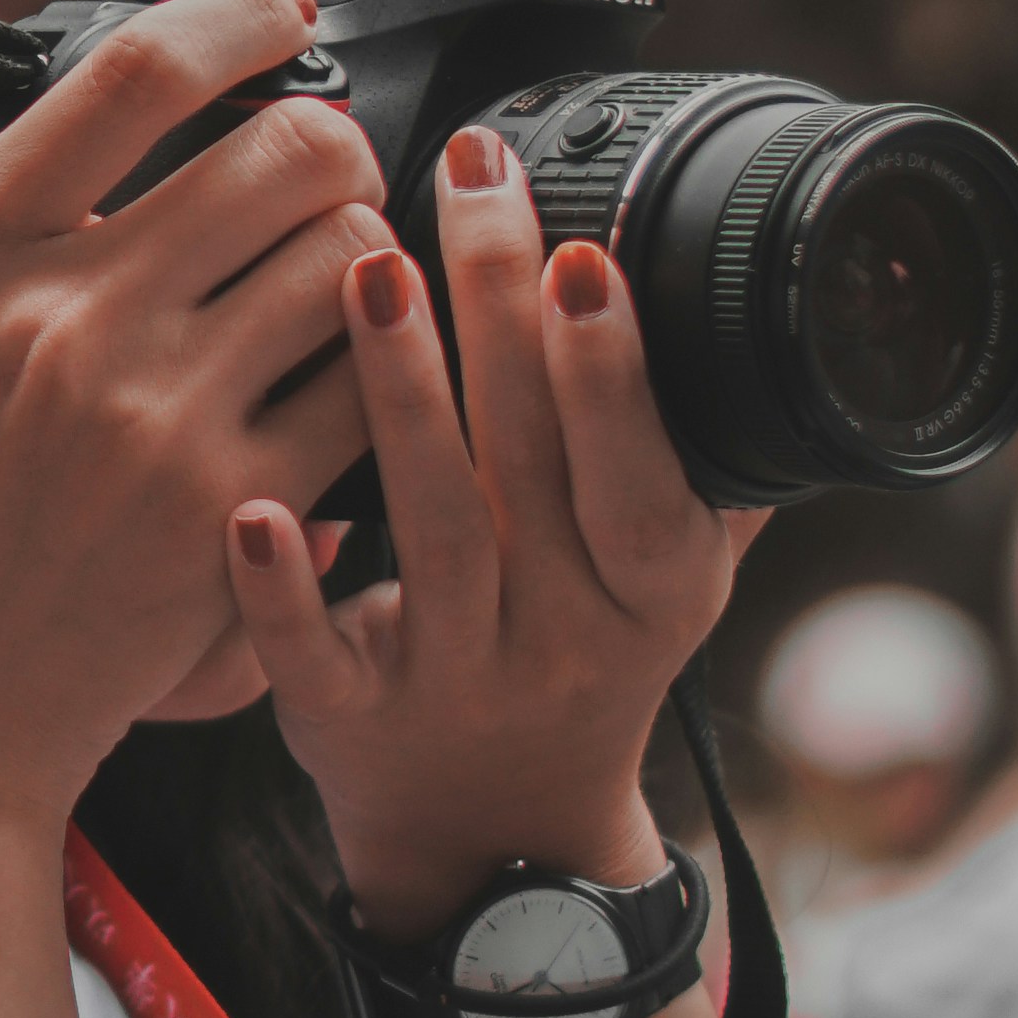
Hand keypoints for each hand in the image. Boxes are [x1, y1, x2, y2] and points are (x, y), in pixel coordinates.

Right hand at [0, 0, 384, 852]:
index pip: (132, 76)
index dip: (234, 20)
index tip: (278, 16)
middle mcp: (60, 321)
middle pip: (283, 149)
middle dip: (333, 141)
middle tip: (325, 170)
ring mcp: (155, 418)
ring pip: (348, 259)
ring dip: (363, 254)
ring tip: (335, 281)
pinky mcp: (235, 512)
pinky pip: (368, 389)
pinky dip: (379, 372)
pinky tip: (349, 379)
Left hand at [223, 125, 755, 933]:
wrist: (496, 834)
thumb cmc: (584, 662)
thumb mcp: (672, 583)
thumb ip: (710, 468)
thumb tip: (767, 318)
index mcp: (653, 595)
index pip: (641, 476)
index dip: (614, 374)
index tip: (584, 257)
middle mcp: (561, 636)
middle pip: (531, 462)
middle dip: (499, 308)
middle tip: (471, 183)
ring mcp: (453, 680)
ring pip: (433, 528)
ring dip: (401, 394)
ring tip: (369, 270)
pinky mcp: (348, 720)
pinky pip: (314, 654)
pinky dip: (283, 586)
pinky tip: (250, 508)